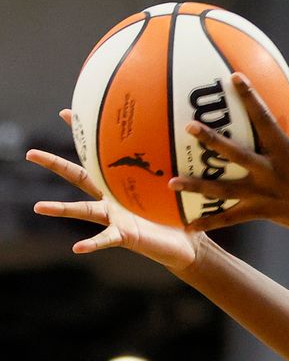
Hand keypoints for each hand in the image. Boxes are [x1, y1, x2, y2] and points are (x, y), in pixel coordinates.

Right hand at [28, 110, 203, 272]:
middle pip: (78, 178)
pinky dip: (93, 243)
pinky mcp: (125, 236)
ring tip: (38, 207)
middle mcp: (111, 200)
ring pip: (84, 211)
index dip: (82, 135)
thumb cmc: (177, 212)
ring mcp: (115, 218)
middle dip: (54, 165)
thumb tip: (179, 132)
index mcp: (119, 184)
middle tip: (30, 154)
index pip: (96, 156)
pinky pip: (107, 239)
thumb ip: (170, 164)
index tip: (64, 112)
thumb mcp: (172, 184)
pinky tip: (77, 247)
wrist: (186, 244)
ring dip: (61, 209)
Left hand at [170, 73, 288, 235]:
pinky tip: (189, 225)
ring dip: (198, 186)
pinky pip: (232, 217)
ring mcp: (266, 194)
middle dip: (213, 140)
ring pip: (226, 189)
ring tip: (172, 182)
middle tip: (188, 127)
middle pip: (237, 154)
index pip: (265, 119)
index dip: (250, 97)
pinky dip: (211, 221)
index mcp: (287, 151)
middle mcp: (272, 172)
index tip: (233, 77)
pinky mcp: (264, 212)